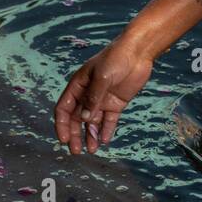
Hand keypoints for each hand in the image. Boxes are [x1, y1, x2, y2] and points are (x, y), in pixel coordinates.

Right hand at [54, 36, 152, 153]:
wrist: (138, 51)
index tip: (64, 139)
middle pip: (77, 119)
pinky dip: (106, 130)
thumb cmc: (116, 58)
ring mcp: (102, 100)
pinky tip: (105, 140)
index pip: (64, 109)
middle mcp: (88, 95)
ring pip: (93, 122)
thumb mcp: (102, 77)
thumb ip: (93, 98)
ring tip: (92, 150)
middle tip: (76, 151)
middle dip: (75, 135)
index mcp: (78, 86)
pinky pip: (109, 120)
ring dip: (91, 135)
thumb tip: (84, 119)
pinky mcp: (117, 103)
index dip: (62, 125)